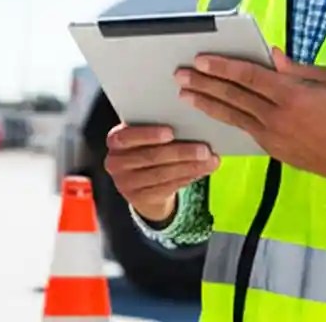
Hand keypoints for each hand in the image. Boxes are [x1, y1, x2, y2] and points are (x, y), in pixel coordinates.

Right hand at [103, 122, 218, 224]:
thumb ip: (162, 130)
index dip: (149, 134)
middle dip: (181, 152)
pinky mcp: (138, 199)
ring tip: (209, 161)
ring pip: (162, 174)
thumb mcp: (146, 137)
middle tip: (204, 149)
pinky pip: (166, 188)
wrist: (140, 182)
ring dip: (189, 167)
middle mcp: (115, 162)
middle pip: (150, 156)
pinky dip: (186, 178)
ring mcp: (125, 183)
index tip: (171, 132)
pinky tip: (201, 171)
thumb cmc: (148, 149)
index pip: (127, 136)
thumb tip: (195, 126)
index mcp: (115, 139)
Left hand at [176, 47, 325, 193]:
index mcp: (290, 94)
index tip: (202, 60)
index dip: (222, 67)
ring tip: (185, 94)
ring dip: (205, 103)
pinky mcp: (269, 147)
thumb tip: (272, 54)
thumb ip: (296, 68)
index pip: (248, 76)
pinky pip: (241, 129)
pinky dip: (223, 119)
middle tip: (182, 75)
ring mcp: (270, 134)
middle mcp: (276, 115)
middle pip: (232, 95)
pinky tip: (209, 112)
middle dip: (204, 83)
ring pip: (231, 115)